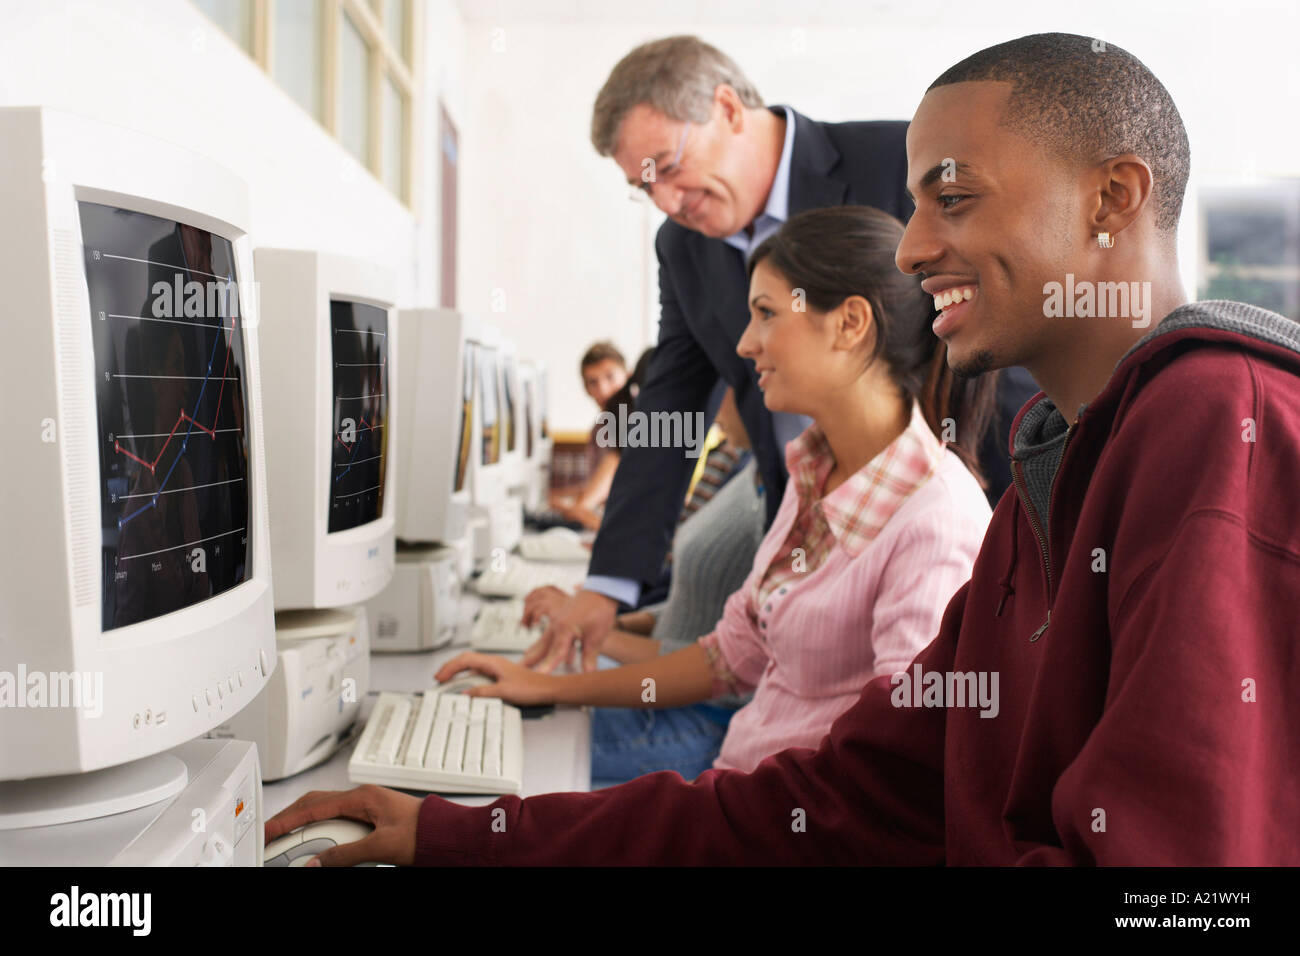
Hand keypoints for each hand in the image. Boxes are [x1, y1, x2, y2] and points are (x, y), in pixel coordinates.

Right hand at [263, 785, 422, 866]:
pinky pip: (339, 823)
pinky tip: (320, 847)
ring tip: (289, 843)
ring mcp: (367, 808)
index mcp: (362, 797)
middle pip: (315, 804)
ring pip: (326, 813)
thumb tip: (316, 863)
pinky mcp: (372, 820)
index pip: (314, 806)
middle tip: (271, 835)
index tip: (268, 830)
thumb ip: (346, 855)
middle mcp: (362, 799)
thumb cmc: (424, 832)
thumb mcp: (381, 847)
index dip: (287, 819)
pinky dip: (324, 833)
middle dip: (291, 818)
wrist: (448, 834)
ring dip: (307, 827)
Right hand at [434, 651, 561, 705]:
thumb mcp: (504, 692)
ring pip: (471, 668)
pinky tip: (465, 688)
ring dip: (458, 674)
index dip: (450, 667)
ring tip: (447, 683)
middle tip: (438, 678)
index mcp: (493, 662)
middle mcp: (493, 663)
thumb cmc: (531, 687)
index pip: (465, 659)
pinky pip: (478, 675)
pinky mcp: (499, 676)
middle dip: (450, 669)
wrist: (547, 689)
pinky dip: (467, 680)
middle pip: (465, 661)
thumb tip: (465, 694)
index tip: (440, 676)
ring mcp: (496, 669)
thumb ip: (483, 692)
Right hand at [522, 588, 616, 673]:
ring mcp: (558, 622)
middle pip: (543, 646)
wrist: (601, 592)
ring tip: (524, 660)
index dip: (548, 666)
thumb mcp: (596, 636)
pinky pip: (551, 635)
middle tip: (520, 667)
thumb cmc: (599, 611)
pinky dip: (546, 644)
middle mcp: (557, 625)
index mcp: (565, 629)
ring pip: (544, 640)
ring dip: (535, 651)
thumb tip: (588, 673)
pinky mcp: (561, 620)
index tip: (540, 675)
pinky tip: (539, 650)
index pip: (556, 653)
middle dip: (531, 659)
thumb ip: (589, 656)